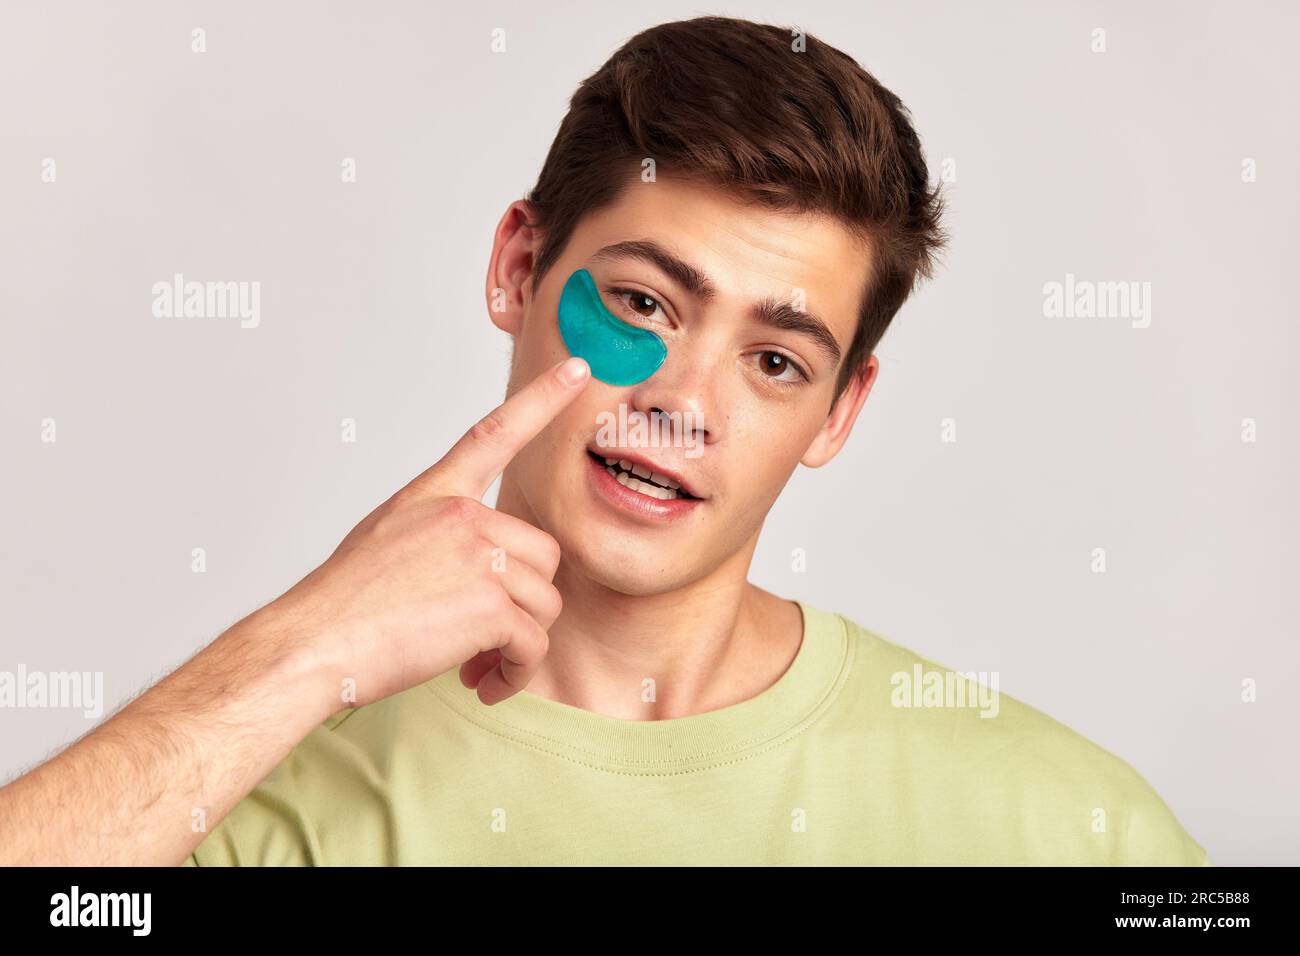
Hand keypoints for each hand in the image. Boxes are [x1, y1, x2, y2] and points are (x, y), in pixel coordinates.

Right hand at [261, 356, 589, 707]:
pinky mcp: (489, 605)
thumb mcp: (386, 541)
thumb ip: (441, 537)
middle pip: (543, 555)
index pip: (495, 433)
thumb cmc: (340, 606)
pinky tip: (484, 685)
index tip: (579, 368)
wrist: (312, 645)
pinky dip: (515, 674)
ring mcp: (478, 557)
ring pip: (544, 604)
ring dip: (519, 646)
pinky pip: (532, 645)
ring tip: (479, 667)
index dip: (541, 399)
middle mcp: (462, 516)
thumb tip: (485, 569)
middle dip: (526, 603)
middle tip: (487, 640)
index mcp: (434, 496)